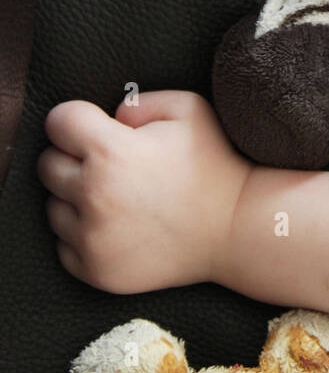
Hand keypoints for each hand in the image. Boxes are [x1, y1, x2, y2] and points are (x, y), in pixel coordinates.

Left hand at [37, 90, 252, 293]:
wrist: (237, 229)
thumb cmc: (215, 163)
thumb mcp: (188, 109)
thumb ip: (139, 102)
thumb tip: (109, 117)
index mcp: (111, 152)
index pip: (58, 122)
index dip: (77, 119)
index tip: (94, 127)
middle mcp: (94, 196)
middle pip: (47, 165)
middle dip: (73, 157)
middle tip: (111, 163)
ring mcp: (92, 238)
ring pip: (53, 206)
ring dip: (76, 198)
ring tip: (119, 197)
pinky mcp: (95, 270)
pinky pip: (64, 244)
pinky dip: (83, 235)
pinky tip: (119, 225)